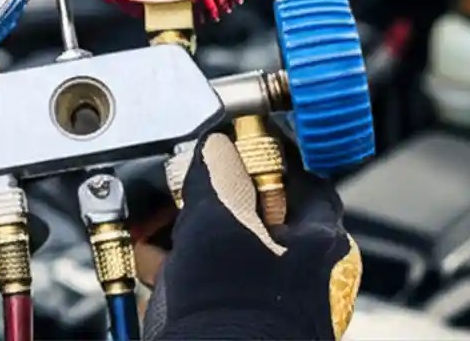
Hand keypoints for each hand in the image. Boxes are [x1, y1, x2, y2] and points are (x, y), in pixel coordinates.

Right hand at [143, 133, 361, 339]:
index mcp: (316, 241)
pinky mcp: (239, 323)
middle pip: (257, 211)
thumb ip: (214, 174)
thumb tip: (213, 147)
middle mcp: (303, 272)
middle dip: (209, 197)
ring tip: (154, 229)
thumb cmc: (231, 316)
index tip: (225, 147)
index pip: (300, 177)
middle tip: (179, 190)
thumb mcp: (216, 223)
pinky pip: (212, 282)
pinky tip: (154, 264)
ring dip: (188, 231)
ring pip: (228, 247)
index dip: (259, 157)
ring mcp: (272, 301)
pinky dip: (183, 268)